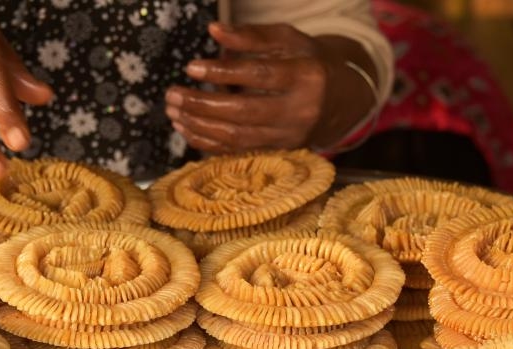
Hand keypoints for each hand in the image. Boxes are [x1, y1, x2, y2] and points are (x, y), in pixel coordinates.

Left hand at [165, 23, 376, 153]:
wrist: (340, 101)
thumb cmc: (309, 63)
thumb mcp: (289, 40)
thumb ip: (252, 36)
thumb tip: (213, 31)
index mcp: (306, 77)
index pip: (259, 76)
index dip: (222, 72)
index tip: (191, 67)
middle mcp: (299, 111)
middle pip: (243, 113)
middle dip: (202, 105)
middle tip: (172, 95)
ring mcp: (289, 137)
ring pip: (238, 137)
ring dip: (200, 126)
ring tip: (173, 111)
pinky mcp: (279, 152)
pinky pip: (238, 151)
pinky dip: (208, 142)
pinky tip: (187, 129)